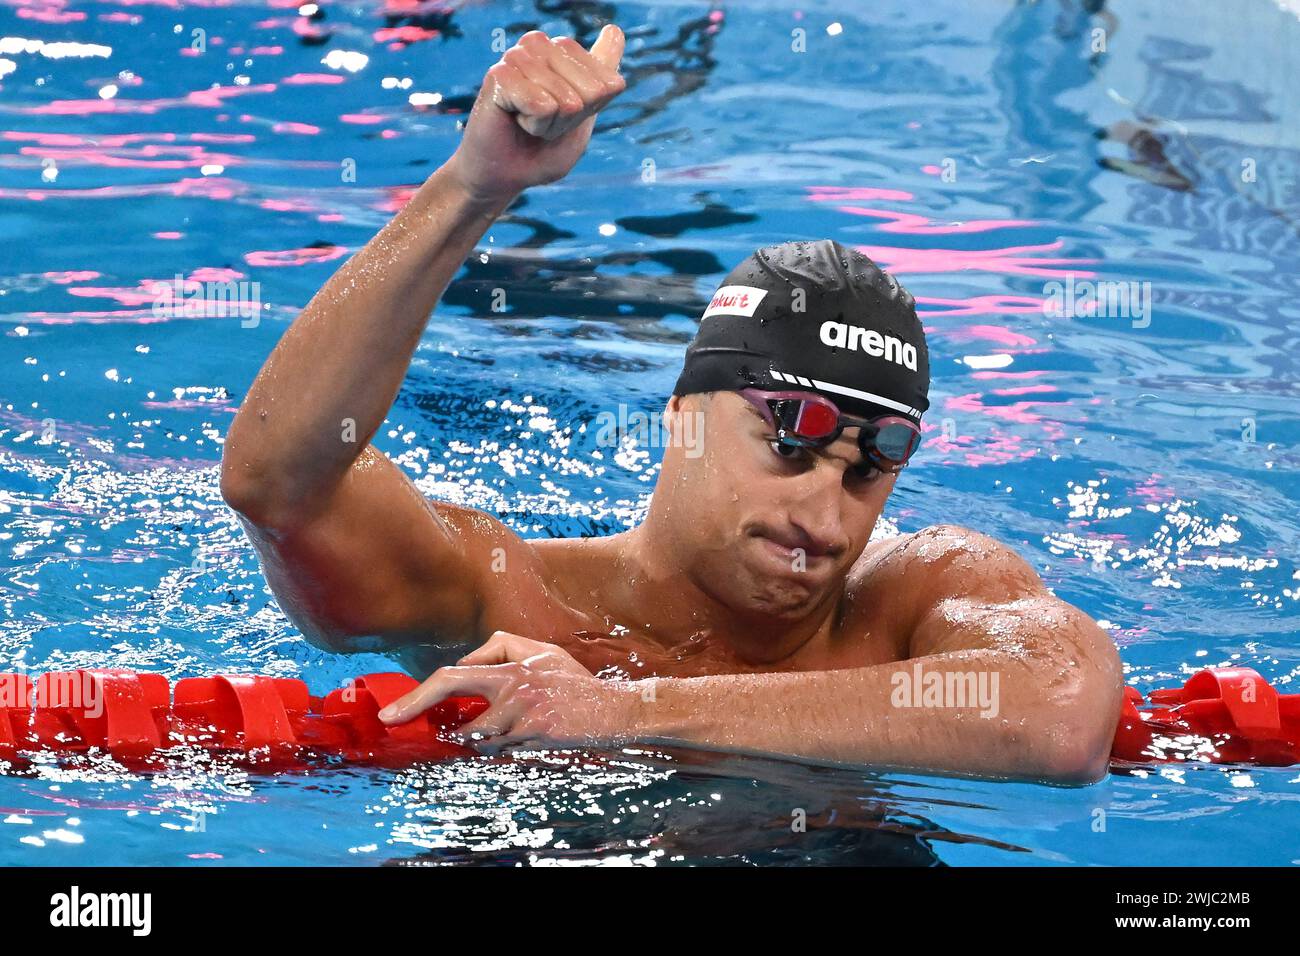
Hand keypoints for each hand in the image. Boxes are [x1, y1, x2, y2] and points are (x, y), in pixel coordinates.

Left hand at [377, 630, 641, 751]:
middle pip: (451, 689)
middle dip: (415, 705)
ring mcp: (521, 713)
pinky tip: (522, 736)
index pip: (454, 674)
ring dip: (478, 737)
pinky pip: (499, 748)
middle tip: (390, 719)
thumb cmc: (575, 683)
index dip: (419, 692)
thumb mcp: (542, 653)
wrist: (615, 710)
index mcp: (511, 665)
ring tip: (504, 728)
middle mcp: (512, 686)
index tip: (394, 710)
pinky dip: (501, 746)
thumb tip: (465, 663)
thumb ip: (502, 649)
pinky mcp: (532, 736)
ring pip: (476, 734)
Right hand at [446, 26, 626, 202]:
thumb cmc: (542, 149)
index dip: (590, 114)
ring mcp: (519, 55)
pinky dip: (533, 125)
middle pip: (591, 91)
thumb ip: (603, 78)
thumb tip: (615, 29)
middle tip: (542, 123)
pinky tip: (514, 120)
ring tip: (526, 123)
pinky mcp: (500, 73)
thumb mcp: (585, 114)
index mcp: (565, 50)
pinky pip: (541, 105)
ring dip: (550, 125)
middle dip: (571, 120)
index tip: (564, 118)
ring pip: (566, 100)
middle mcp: (541, 45)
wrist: (504, 174)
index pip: (610, 85)